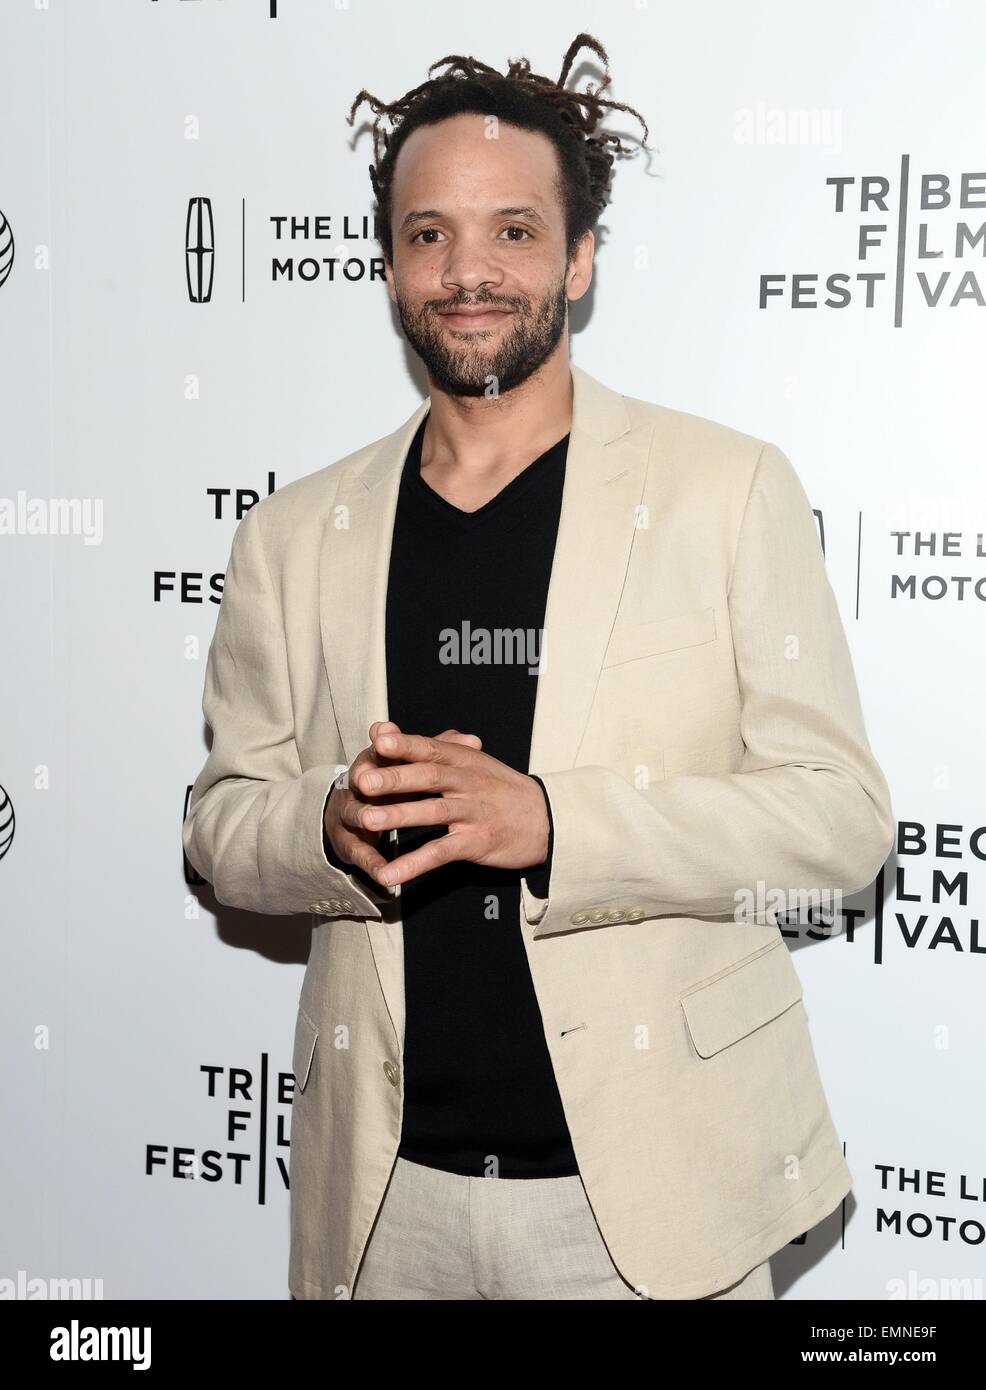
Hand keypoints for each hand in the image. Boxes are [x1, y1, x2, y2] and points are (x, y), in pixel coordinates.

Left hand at [347, 726, 550, 886]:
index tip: (378, 740)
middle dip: (395, 778)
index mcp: (463, 759)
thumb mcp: (470, 761)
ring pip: (433, 812)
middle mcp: (468, 782)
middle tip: (363, 781)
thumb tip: (382, 729)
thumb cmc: (498, 788)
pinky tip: (390, 874)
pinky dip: (414, 864)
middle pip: (429, 777)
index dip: (405, 744)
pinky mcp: (476, 842)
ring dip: (399, 816)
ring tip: (366, 821)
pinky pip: (441, 852)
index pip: (431, 748)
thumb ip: (426, 747)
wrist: (546, 818)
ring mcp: (473, 812)